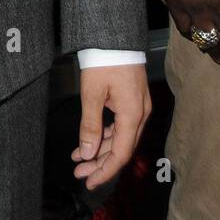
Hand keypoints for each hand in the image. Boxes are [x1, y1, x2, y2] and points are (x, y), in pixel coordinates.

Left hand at [71, 64, 150, 190]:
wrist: (115, 37)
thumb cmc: (104, 60)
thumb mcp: (92, 93)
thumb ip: (90, 125)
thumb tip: (87, 154)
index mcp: (132, 115)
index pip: (121, 153)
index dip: (105, 171)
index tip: (90, 182)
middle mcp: (140, 114)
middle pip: (122, 148)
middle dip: (100, 163)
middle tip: (79, 172)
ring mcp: (138, 107)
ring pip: (121, 138)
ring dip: (101, 150)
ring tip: (79, 158)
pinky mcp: (132, 101)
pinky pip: (121, 126)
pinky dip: (105, 135)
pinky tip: (90, 140)